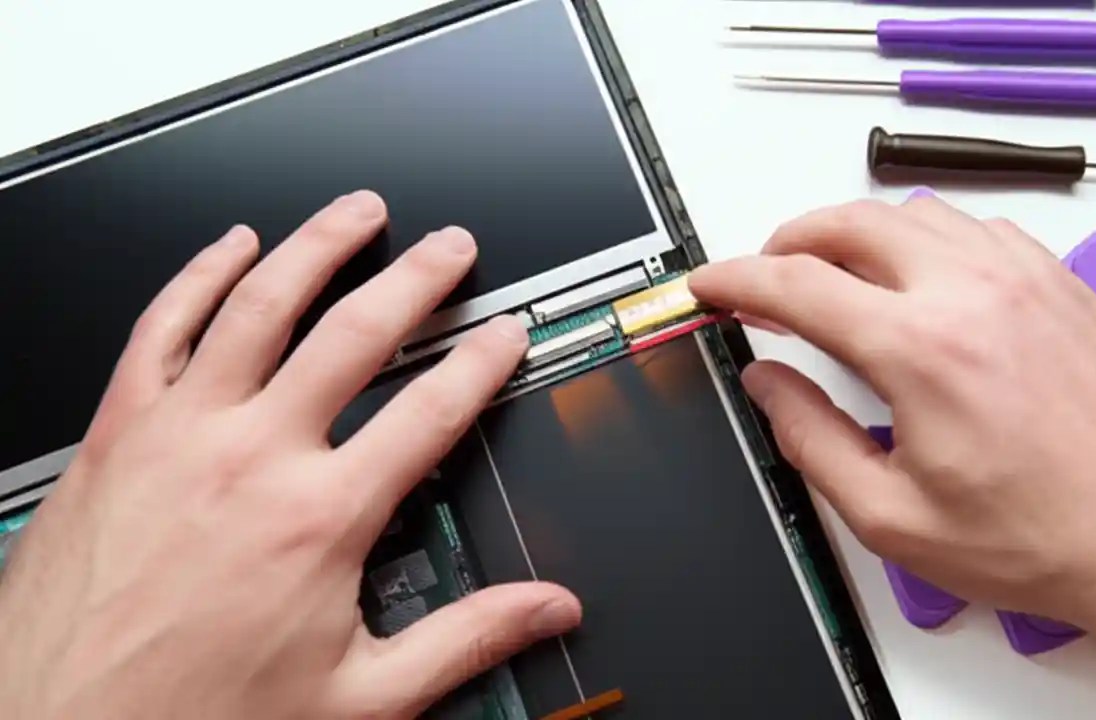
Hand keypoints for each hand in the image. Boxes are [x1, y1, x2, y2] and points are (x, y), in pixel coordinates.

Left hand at [0, 191, 580, 719]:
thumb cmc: (192, 718)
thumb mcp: (357, 699)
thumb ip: (465, 642)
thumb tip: (544, 612)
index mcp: (320, 517)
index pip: (429, 410)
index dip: (481, 362)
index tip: (504, 332)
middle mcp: (252, 457)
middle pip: (355, 334)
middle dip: (417, 278)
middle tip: (450, 248)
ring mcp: (180, 433)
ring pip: (260, 304)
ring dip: (317, 246)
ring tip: (356, 212)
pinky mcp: (116, 432)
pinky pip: (161, 326)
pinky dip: (198, 276)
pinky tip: (229, 248)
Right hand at [690, 196, 1095, 716]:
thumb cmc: (1042, 536)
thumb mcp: (892, 516)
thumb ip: (811, 440)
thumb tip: (768, 386)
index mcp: (921, 350)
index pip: (797, 283)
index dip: (736, 278)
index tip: (711, 283)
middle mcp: (973, 294)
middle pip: (852, 224)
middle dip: (790, 239)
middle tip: (765, 273)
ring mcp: (1025, 280)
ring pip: (915, 215)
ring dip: (857, 232)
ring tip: (834, 269)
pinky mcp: (1061, 285)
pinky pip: (977, 228)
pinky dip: (927, 237)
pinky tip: (920, 273)